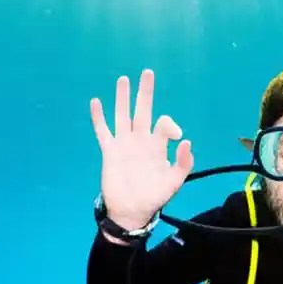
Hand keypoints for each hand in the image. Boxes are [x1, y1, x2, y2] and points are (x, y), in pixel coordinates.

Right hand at [91, 69, 193, 229]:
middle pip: (143, 110)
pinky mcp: (109, 151)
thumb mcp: (175, 182)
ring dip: (122, 98)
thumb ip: (184, 163)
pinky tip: (96, 102)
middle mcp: (141, 140)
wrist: (132, 210)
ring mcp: (124, 144)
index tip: (176, 136)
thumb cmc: (155, 196)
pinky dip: (98, 117)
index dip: (170, 124)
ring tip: (123, 79)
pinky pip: (102, 130)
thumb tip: (186, 141)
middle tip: (147, 72)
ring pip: (122, 115)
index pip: (164, 124)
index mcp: (158, 145)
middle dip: (145, 92)